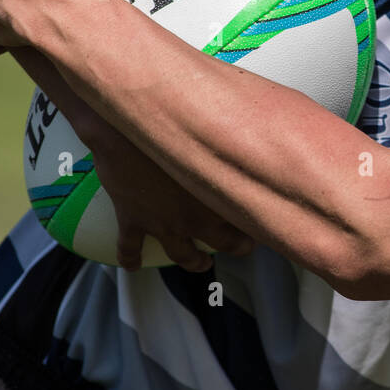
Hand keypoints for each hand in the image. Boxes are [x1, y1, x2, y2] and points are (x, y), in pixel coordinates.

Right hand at [88, 122, 254, 271]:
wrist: (125, 130)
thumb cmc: (174, 123)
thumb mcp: (215, 133)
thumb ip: (233, 146)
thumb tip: (253, 132)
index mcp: (219, 194)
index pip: (249, 216)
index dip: (259, 220)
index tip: (265, 218)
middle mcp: (195, 217)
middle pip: (222, 242)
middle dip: (233, 247)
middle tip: (239, 247)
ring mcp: (163, 223)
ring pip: (181, 254)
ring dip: (192, 261)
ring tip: (199, 263)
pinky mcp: (132, 221)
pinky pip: (130, 248)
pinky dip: (130, 258)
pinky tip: (132, 265)